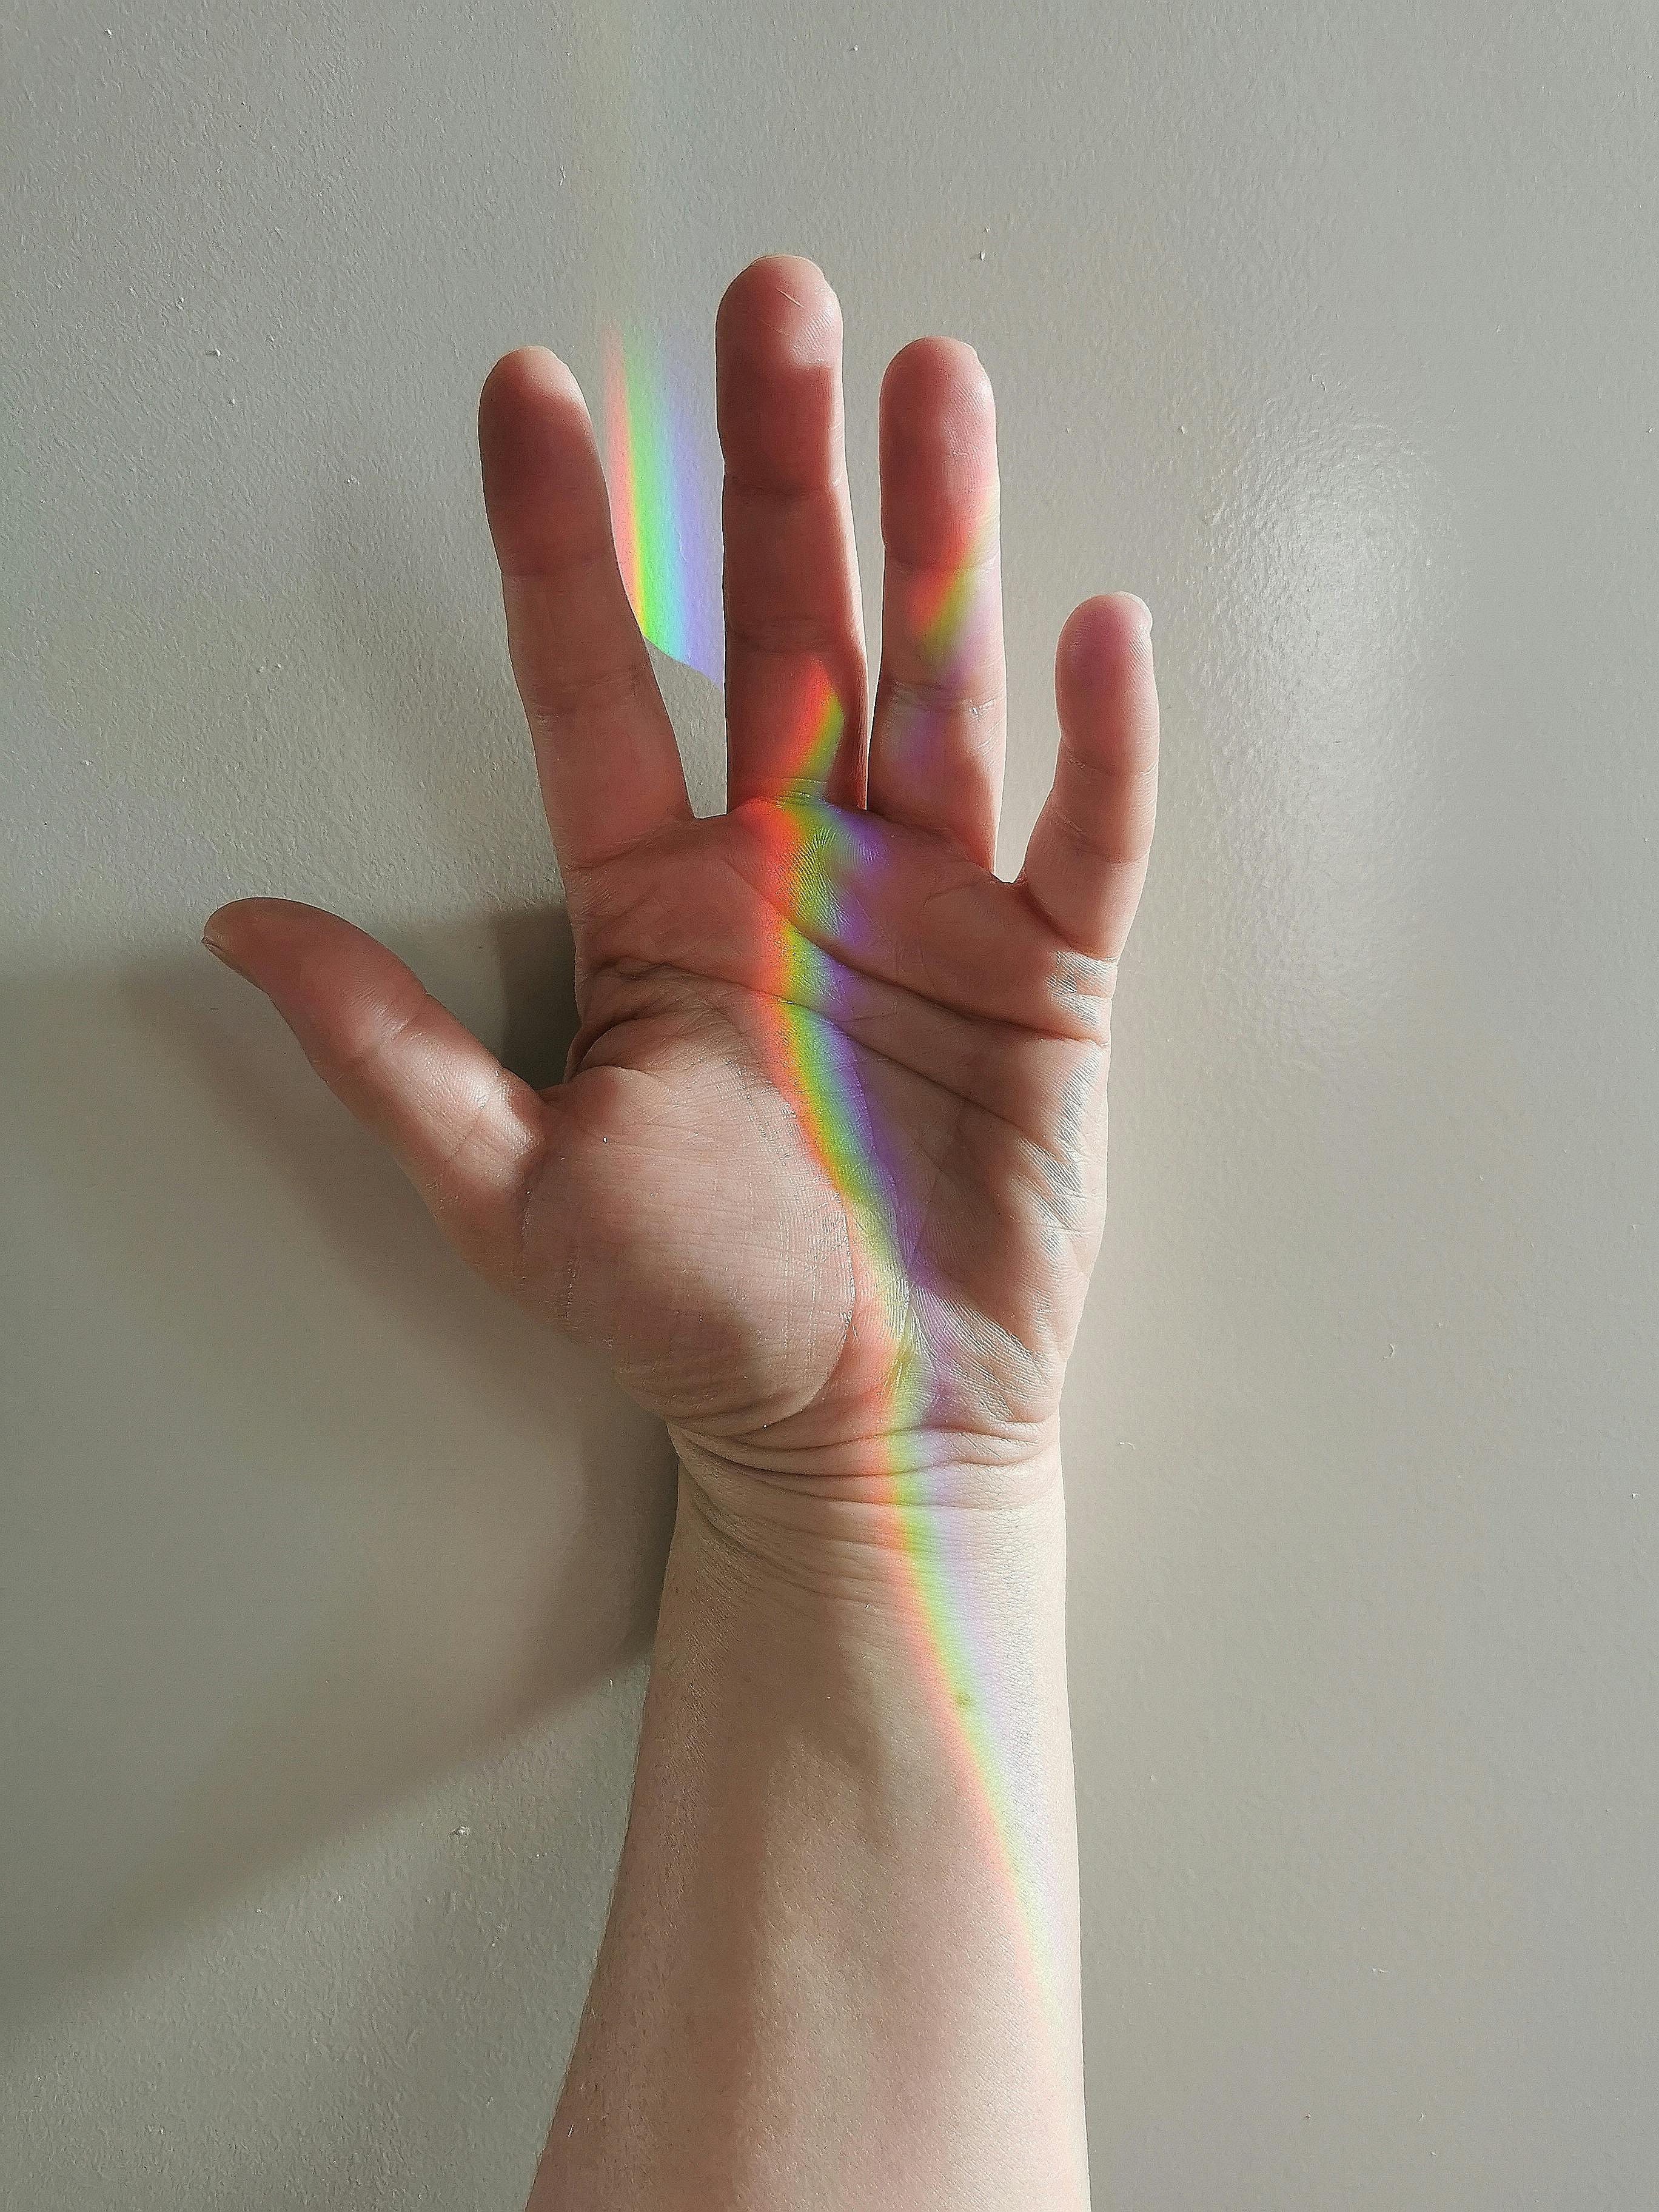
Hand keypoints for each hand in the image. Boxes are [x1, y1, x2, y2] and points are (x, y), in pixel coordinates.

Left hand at [204, 256, 1157, 1532]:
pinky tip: (1093, 622)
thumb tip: (237, 928)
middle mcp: (797, 873)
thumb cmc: (696, 1317)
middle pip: (788, 636)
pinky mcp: (1048, 968)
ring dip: (938, 540)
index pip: (599, 690)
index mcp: (664, 906)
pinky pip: (1081, 831)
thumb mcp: (512, 1189)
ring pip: (937, 688)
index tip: (525, 400)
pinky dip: (1095, 739)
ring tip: (934, 387)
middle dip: (774, 472)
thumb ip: (391, 1052)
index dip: (560, 545)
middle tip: (770, 305)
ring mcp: (931, 906)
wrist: (865, 1428)